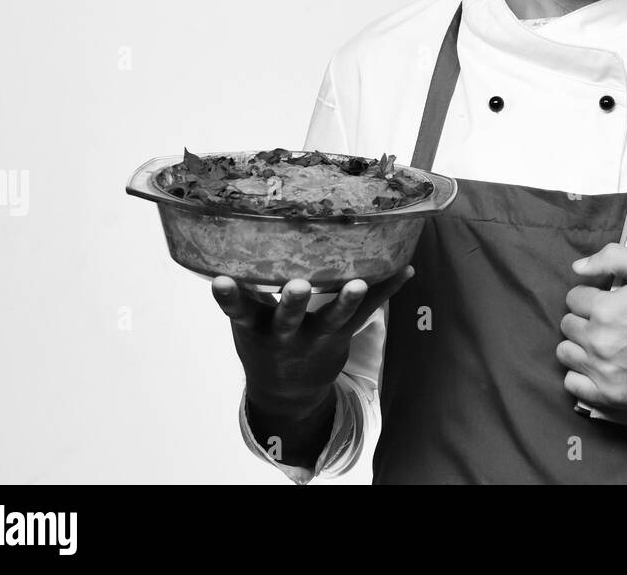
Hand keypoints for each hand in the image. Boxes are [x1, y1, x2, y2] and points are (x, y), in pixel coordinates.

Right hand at [213, 269, 411, 412]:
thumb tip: (238, 234)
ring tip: (358, 283)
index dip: (229, 297)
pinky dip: (387, 290)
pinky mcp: (342, 335)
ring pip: (333, 319)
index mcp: (256, 327)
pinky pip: (367, 313)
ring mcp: (317, 337)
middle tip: (298, 286)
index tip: (220, 280)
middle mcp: (286, 335)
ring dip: (346, 301)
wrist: (287, 392)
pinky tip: (406, 270)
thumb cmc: (265, 339)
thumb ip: (248, 288)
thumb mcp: (249, 321)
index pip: (238, 311)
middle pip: (289, 319)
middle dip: (294, 302)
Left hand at [557, 243, 626, 410]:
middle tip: (609, 321)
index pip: (574, 297)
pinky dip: (580, 374)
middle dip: (584, 318)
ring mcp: (603, 371)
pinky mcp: (610, 396)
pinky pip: (572, 384)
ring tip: (603, 342)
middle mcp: (599, 341)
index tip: (607, 300)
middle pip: (568, 324)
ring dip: (579, 345)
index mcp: (606, 309)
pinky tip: (600, 366)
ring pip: (565, 353)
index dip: (591, 295)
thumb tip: (578, 267)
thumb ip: (614, 258)